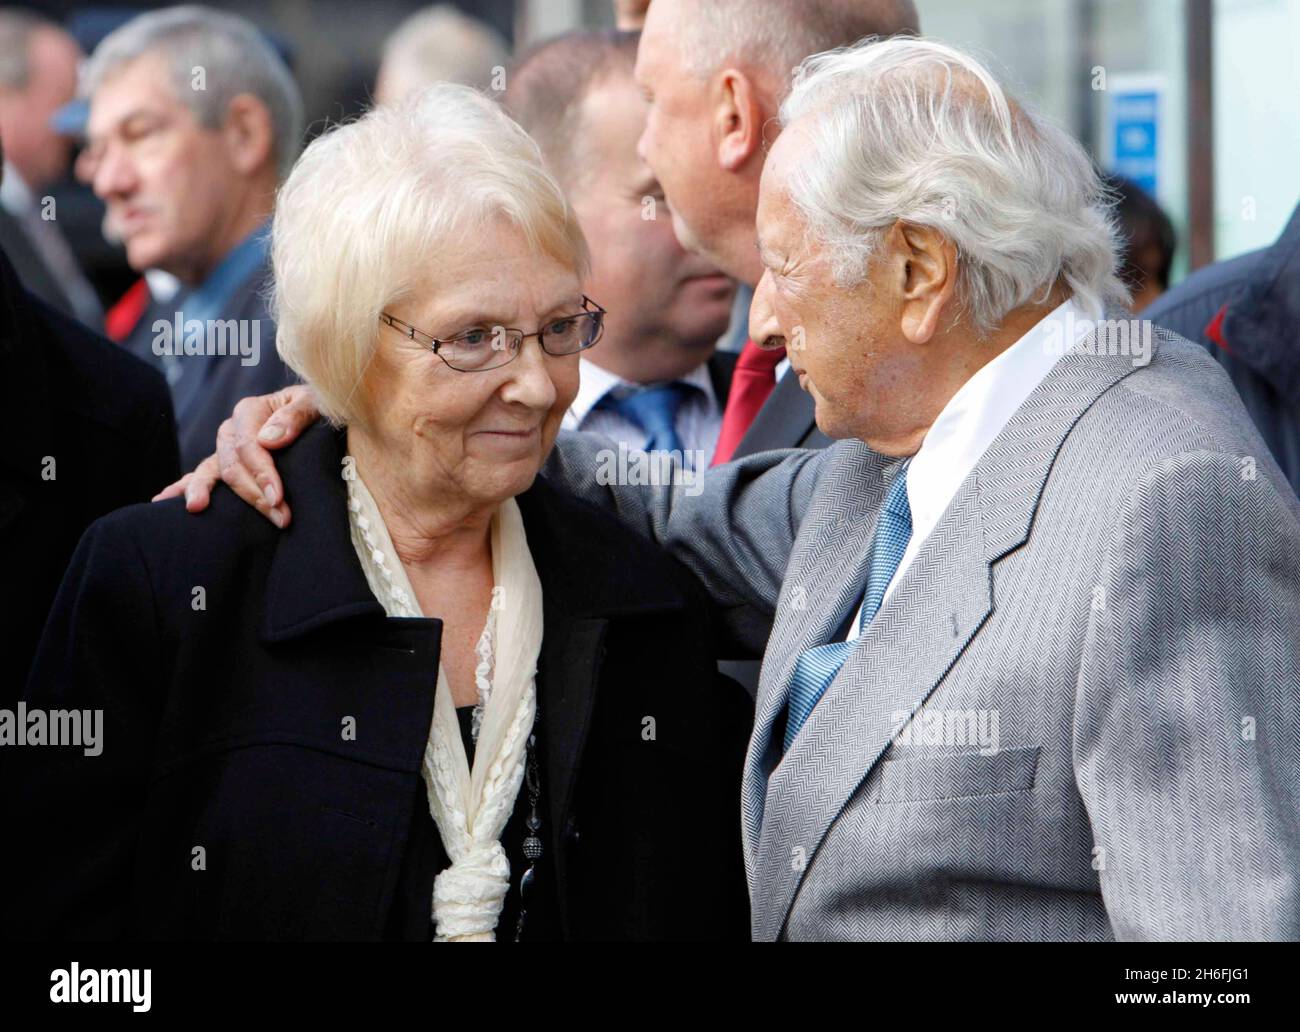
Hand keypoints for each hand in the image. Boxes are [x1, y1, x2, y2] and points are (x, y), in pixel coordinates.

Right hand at [152, 385, 321, 526]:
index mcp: (251, 411)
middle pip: (232, 464)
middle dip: (252, 494)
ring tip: (197, 508)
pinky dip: (183, 486)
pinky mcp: (225, 464)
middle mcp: (232, 429)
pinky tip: (164, 501)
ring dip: (207, 492)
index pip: (249, 446)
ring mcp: (224, 447)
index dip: (262, 473)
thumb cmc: (321, 409)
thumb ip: (296, 416)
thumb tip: (268, 439)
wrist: (320, 416)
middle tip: (279, 518)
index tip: (277, 498)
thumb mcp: (316, 403)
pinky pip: (201, 475)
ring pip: (212, 471)